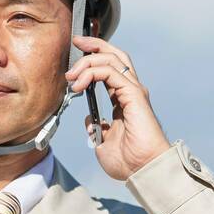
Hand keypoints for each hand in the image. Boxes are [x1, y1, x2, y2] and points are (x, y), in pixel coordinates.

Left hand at [65, 36, 170, 180]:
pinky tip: (79, 84)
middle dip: (94, 45)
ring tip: (71, 77)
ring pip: (111, 60)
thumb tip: (89, 119)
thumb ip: (97, 127)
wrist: (143, 170)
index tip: (74, 57)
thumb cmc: (129, 162)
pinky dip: (92, 72)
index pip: (109, 69)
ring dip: (87, 62)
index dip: (93, 58)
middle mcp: (130, 91)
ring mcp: (133, 91)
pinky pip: (110, 72)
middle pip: (114, 55)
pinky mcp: (134, 95)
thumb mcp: (103, 143)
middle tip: (75, 42)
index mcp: (124, 100)